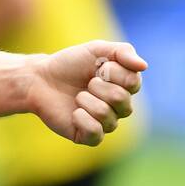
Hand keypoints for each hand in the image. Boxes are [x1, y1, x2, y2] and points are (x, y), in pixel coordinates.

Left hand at [26, 40, 146, 145]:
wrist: (41, 79)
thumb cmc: (70, 64)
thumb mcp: (96, 49)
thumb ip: (122, 52)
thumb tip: (144, 66)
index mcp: (125, 86)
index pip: (133, 82)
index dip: (113, 72)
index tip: (98, 66)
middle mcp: (119, 107)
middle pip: (122, 100)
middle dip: (98, 87)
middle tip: (86, 83)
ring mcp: (105, 122)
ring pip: (107, 116)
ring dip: (86, 101)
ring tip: (77, 96)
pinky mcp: (89, 136)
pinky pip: (96, 133)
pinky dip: (82, 119)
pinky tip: (74, 112)